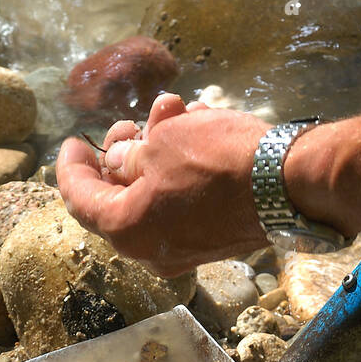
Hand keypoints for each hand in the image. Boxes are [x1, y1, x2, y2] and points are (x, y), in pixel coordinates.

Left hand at [56, 93, 270, 276]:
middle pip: (118, 197)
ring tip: (173, 110)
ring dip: (158, 150)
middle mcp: (150, 251)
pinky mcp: (210, 240)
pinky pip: (180, 203)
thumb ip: (130, 155)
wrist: (289, 186)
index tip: (72, 141)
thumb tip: (119, 160)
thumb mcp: (164, 143)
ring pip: (153, 194)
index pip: (80, 199)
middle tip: (128, 122)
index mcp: (126, 230)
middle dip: (122, 152)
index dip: (71, 166)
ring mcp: (182, 249)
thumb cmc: (219, 161)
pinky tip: (196, 129)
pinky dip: (181, 169)